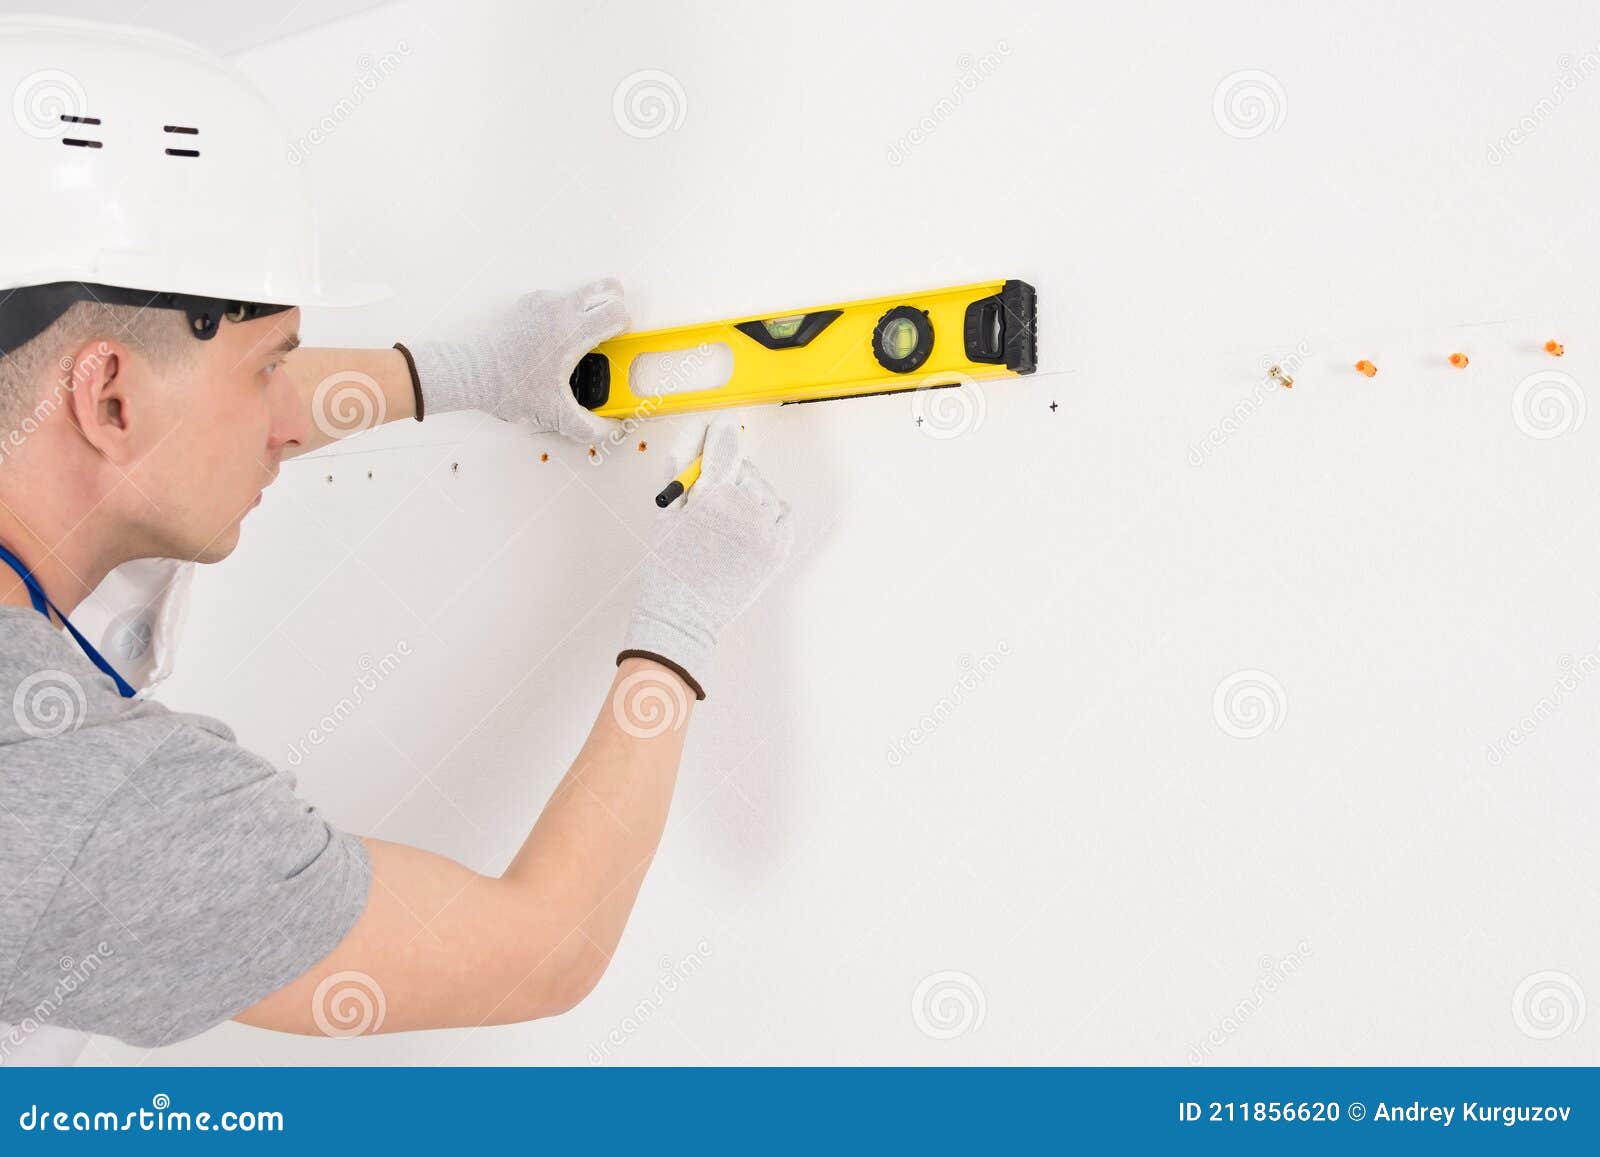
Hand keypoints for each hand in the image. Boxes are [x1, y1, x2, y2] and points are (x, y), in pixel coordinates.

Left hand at [406, 278, 627, 442]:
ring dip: (591, 308)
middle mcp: (560, 308)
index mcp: (573, 330)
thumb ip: (586, 427)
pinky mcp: (527, 302)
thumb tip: (606, 431)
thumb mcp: (553, 413)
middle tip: (610, 332)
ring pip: (583, 290)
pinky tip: (554, 340)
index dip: (625, 328)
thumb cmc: (506, 387)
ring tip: (581, 338)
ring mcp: (542, 301)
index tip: (618, 344)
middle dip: (615, 308)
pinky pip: (558, 299)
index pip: (618, 311)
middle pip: (608, 288)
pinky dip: (565, 313)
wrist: (468, 373)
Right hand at [618, 415, 793, 698]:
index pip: (722, 447)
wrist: (684, 616)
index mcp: (711, 497)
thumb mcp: (667, 515)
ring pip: (763, 490)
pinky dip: (769, 514)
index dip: (720, 432)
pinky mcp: (778, 549)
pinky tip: (749, 527)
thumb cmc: (668, 567)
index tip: (722, 422)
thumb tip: (695, 438)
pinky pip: (782, 513)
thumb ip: (682, 472)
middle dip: (729, 475)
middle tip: (711, 498)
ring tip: (727, 522)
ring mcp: (765, 530)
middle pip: (744, 469)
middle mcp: (743, 509)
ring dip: (748, 495)